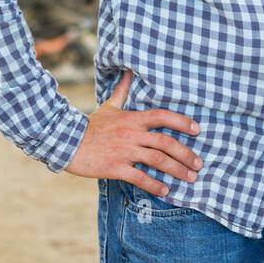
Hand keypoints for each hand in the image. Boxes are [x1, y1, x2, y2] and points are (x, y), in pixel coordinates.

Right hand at [64, 70, 201, 196]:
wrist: (65, 142)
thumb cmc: (90, 125)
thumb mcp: (109, 106)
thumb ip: (122, 90)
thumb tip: (129, 71)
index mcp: (133, 119)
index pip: (163, 116)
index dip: (182, 122)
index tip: (197, 130)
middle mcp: (132, 134)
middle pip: (166, 142)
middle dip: (186, 154)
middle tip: (199, 164)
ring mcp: (124, 151)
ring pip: (158, 160)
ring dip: (177, 170)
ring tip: (190, 178)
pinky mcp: (115, 167)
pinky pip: (140, 177)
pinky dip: (155, 185)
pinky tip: (165, 191)